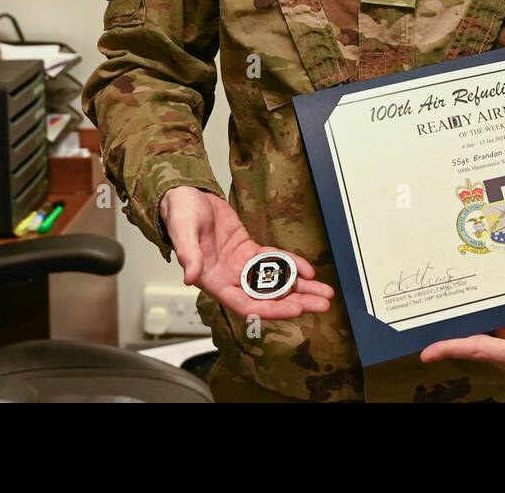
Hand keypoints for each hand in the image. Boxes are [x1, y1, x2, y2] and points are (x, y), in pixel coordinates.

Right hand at [159, 185, 334, 319]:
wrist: (186, 196)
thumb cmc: (180, 214)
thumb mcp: (183, 231)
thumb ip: (188, 255)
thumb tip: (189, 276)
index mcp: (213, 280)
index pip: (245, 304)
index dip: (271, 309)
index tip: (295, 310)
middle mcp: (229, 277)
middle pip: (267, 297)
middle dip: (295, 302)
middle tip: (322, 303)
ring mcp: (241, 265)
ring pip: (274, 281)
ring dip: (300, 288)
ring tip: (324, 291)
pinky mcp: (248, 250)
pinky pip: (274, 260)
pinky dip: (291, 265)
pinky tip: (308, 270)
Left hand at [419, 298, 504, 382]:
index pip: (481, 351)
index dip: (452, 348)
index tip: (428, 351)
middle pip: (483, 344)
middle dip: (467, 327)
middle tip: (448, 307)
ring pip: (494, 339)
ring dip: (488, 322)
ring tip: (481, 298)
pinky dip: (501, 323)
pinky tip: (504, 306)